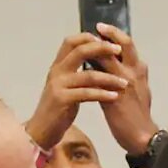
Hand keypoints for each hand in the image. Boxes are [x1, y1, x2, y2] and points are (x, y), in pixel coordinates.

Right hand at [27, 32, 128, 149]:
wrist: (43, 130)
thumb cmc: (60, 108)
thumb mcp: (67, 85)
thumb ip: (77, 72)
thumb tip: (97, 58)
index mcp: (58, 65)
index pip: (71, 41)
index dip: (89, 37)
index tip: (107, 40)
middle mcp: (57, 71)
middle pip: (80, 51)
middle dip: (101, 48)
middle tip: (118, 50)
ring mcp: (58, 85)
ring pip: (88, 75)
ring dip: (109, 78)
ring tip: (125, 83)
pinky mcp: (62, 100)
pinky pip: (86, 94)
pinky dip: (103, 94)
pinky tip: (115, 96)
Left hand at [92, 22, 159, 154]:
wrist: (142, 137)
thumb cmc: (139, 117)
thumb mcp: (139, 92)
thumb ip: (128, 78)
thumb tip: (115, 70)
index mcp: (140, 72)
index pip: (129, 46)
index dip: (117, 35)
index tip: (104, 29)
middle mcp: (134, 73)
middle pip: (124, 43)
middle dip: (110, 33)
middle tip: (96, 27)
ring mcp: (124, 82)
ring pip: (109, 57)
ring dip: (95, 49)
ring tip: (84, 45)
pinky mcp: (114, 94)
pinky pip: (99, 76)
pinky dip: (90, 69)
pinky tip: (81, 67)